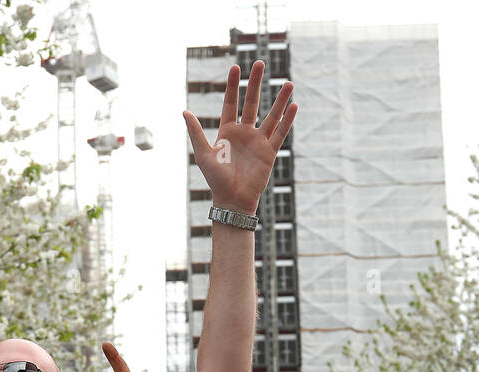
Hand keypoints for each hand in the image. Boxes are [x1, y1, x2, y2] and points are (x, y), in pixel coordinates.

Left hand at [184, 61, 295, 213]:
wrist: (232, 200)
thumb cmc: (216, 180)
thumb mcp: (203, 154)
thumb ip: (195, 132)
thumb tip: (184, 111)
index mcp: (227, 131)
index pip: (231, 102)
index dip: (233, 85)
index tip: (236, 67)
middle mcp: (244, 133)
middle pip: (251, 102)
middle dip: (255, 83)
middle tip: (259, 63)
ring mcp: (258, 141)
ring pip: (271, 115)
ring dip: (279, 100)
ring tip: (288, 83)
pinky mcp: (269, 152)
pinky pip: (280, 133)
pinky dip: (287, 120)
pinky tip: (294, 106)